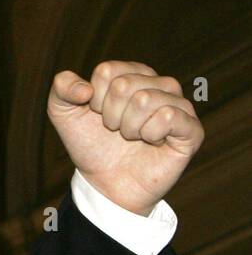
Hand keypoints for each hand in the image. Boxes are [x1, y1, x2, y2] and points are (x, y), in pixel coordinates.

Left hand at [48, 61, 203, 214]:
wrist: (105, 183)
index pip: (107, 71)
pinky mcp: (192, 130)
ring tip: (132, 137)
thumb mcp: (63, 112)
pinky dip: (150, 133)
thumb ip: (62, 87)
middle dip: (110, 115)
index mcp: (133, 74)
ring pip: (146, 99)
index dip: (94, 99)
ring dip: (128, 126)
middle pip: (124, 85)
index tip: (98, 114)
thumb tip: (85, 89)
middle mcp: (160, 85)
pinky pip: (170, 116)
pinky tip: (151, 142)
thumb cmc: (90, 143)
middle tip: (116, 130)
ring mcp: (180, 106)